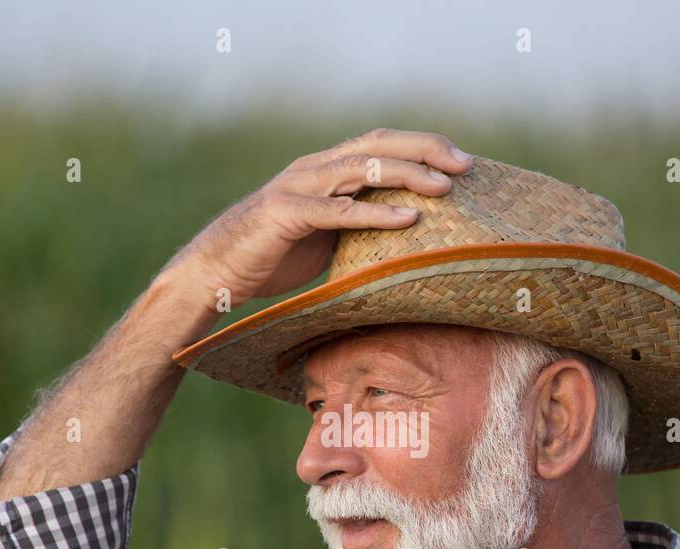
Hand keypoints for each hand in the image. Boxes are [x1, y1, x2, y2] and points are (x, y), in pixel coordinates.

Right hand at [163, 128, 472, 306]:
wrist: (214, 272)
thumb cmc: (271, 258)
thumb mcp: (325, 238)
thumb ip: (357, 227)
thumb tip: (406, 239)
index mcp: (325, 170)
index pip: (381, 144)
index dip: (422, 146)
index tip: (461, 161)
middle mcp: (314, 169)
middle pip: (379, 145)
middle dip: (426, 150)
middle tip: (465, 165)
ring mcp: (298, 187)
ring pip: (363, 170)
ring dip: (407, 176)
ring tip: (444, 188)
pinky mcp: (286, 214)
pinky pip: (339, 211)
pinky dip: (376, 214)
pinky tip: (408, 220)